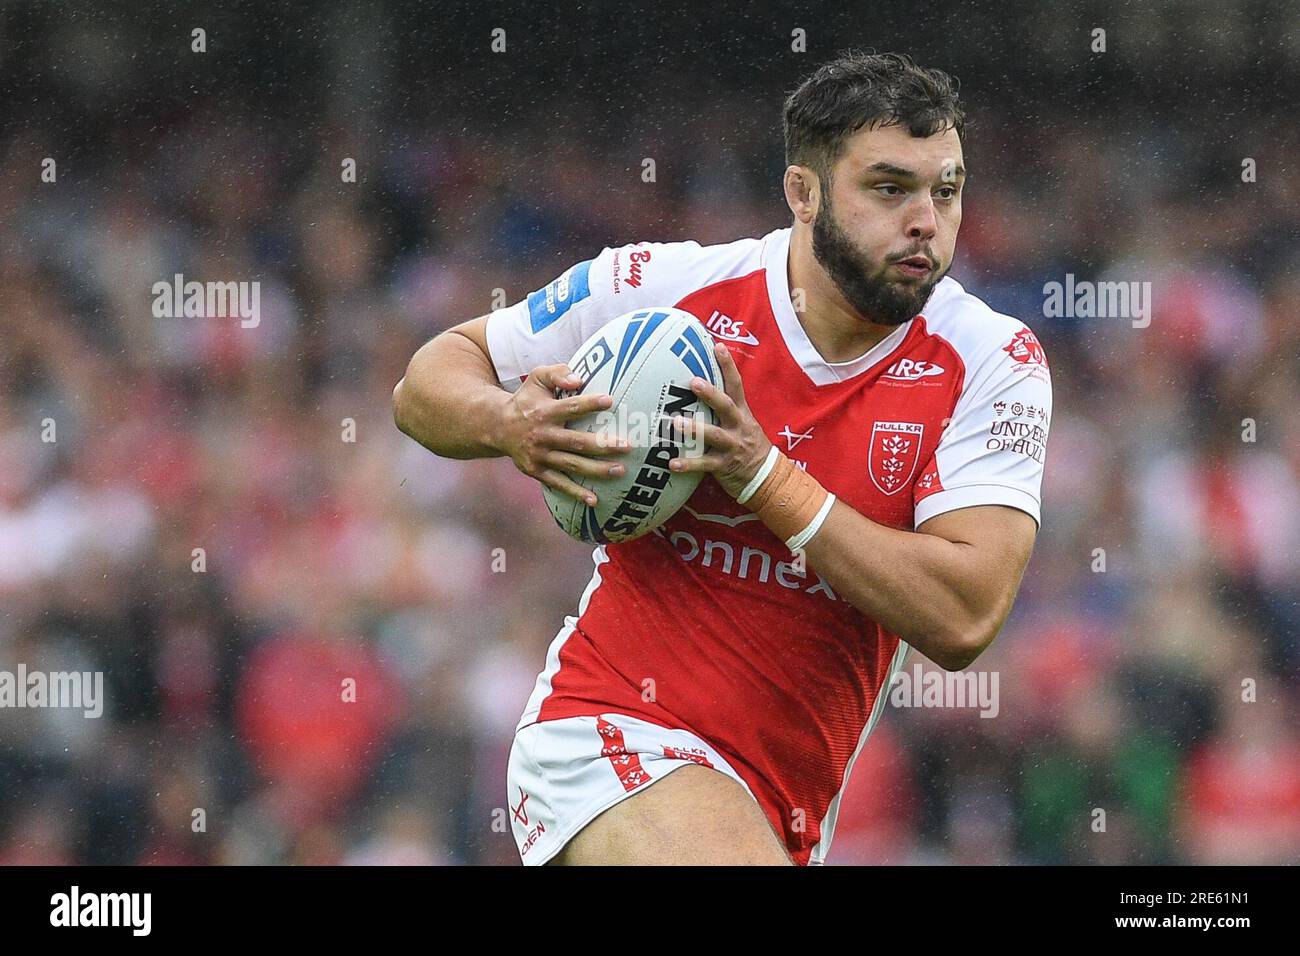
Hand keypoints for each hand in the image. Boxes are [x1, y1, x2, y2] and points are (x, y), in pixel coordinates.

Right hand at [498, 364, 630, 504]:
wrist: (497, 426)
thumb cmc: (527, 399)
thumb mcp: (537, 378)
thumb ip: (557, 373)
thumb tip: (578, 379)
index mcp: (544, 412)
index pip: (569, 407)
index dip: (589, 404)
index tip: (610, 401)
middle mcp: (542, 435)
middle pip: (576, 442)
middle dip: (603, 445)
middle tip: (628, 445)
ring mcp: (539, 456)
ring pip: (571, 465)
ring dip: (596, 469)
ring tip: (620, 470)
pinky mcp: (536, 471)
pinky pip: (558, 484)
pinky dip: (575, 493)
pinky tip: (594, 500)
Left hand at [667, 341, 772, 499]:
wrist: (766, 476)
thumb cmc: (745, 444)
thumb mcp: (741, 422)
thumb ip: (722, 407)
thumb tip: (697, 384)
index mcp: (741, 413)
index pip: (736, 385)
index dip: (728, 366)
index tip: (717, 346)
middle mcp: (738, 426)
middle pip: (725, 406)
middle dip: (710, 394)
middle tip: (693, 382)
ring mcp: (732, 446)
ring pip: (714, 435)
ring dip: (694, 429)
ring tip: (675, 423)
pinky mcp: (725, 466)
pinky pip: (705, 465)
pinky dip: (688, 464)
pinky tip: (672, 463)